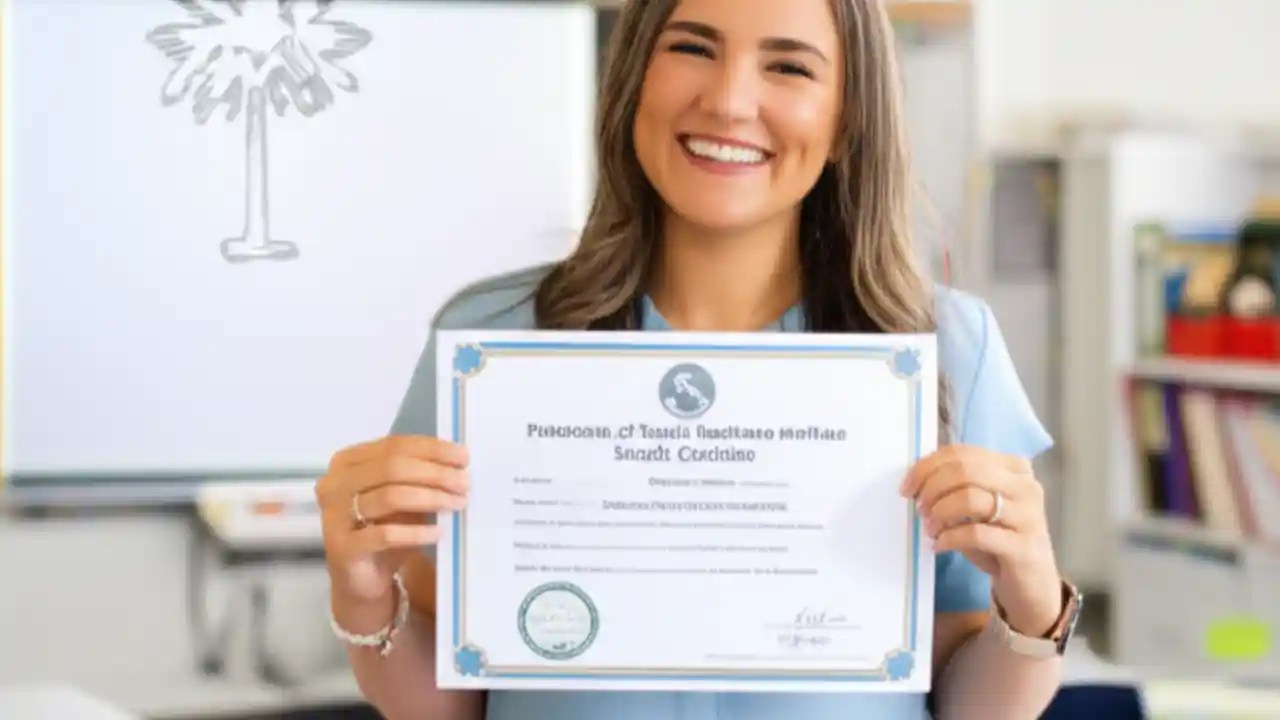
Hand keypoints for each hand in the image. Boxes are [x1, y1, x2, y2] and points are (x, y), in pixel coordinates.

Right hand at [316, 435, 469, 602]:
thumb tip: (457, 462)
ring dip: (431, 498)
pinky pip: (385, 534)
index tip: (463, 457)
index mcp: (347, 462)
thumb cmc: (383, 530)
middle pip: (392, 467)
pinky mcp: (341, 548)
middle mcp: (333, 484)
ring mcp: (333, 516)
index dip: (431, 449)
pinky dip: (416, 532)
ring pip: (390, 496)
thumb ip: (418, 476)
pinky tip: (437, 532)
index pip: (393, 445)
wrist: (361, 580)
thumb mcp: (402, 497)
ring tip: (457, 504)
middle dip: (434, 473)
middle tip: (464, 483)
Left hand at [900, 444, 1063, 636]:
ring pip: (970, 499)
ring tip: (930, 528)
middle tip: (919, 508)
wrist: (1032, 583)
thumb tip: (916, 479)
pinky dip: (949, 538)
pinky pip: (976, 534)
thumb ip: (957, 486)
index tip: (907, 487)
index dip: (927, 467)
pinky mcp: (1023, 546)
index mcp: (1014, 468)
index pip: (962, 453)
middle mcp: (1025, 486)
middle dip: (932, 488)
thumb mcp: (978, 506)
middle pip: (966, 470)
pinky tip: (939, 545)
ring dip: (940, 513)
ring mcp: (1028, 516)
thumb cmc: (999, 539)